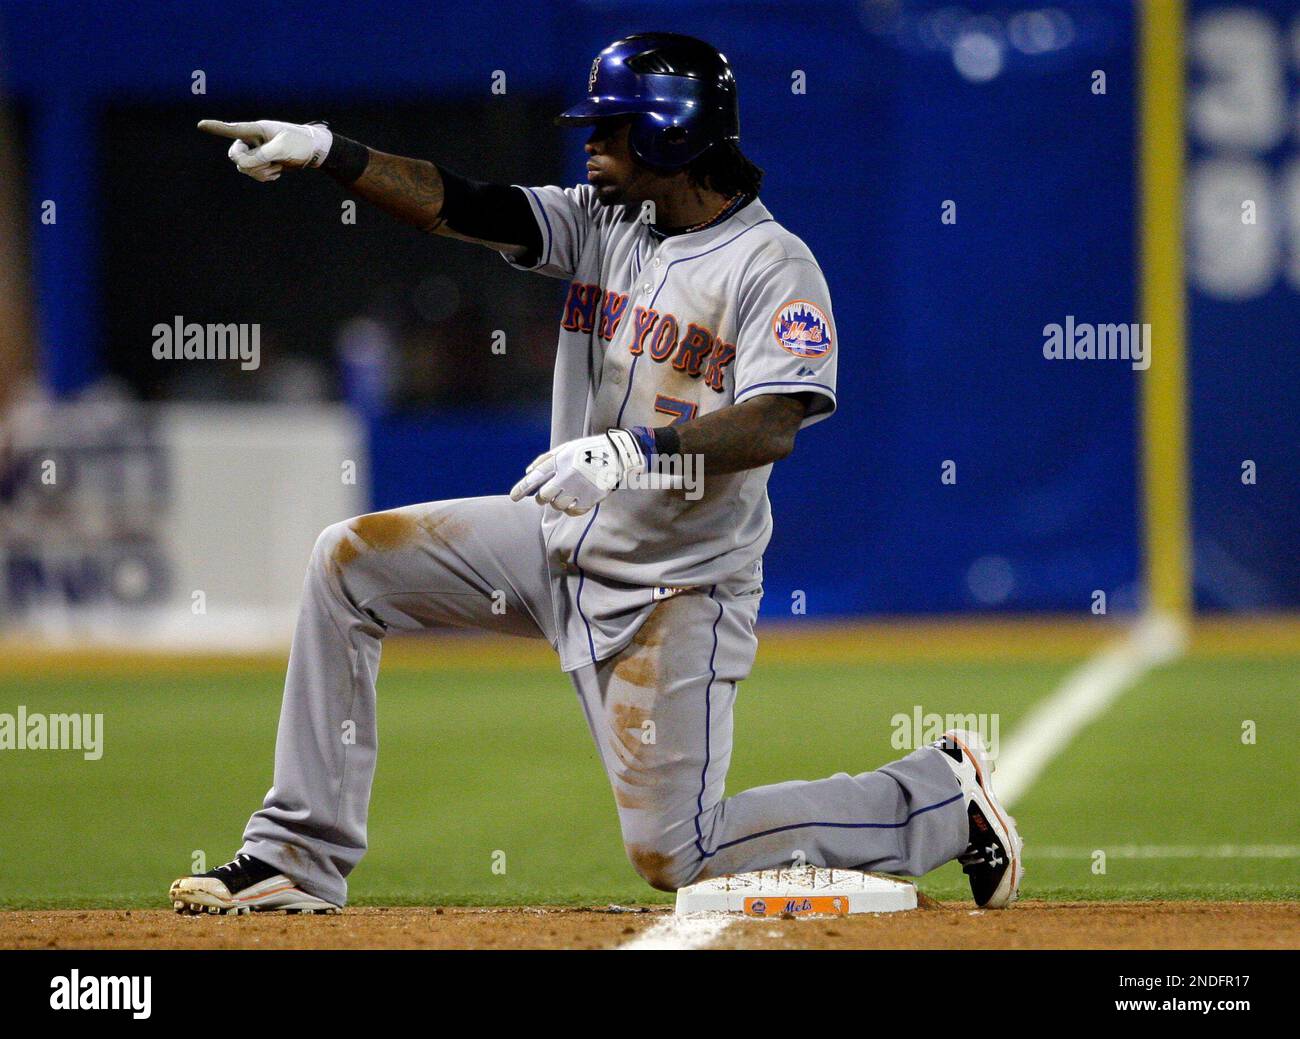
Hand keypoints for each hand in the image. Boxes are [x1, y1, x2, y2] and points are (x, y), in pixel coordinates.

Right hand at [197, 119, 332, 181]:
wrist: (314, 151)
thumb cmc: (300, 143)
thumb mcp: (282, 149)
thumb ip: (261, 156)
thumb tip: (244, 165)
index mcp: (256, 129)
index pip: (233, 129)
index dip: (216, 128)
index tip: (201, 125)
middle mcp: (253, 140)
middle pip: (235, 156)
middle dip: (251, 163)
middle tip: (270, 162)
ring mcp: (257, 152)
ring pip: (245, 169)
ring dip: (261, 172)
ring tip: (278, 166)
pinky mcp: (262, 163)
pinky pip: (254, 174)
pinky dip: (265, 176)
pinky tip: (278, 172)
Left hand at [509, 429, 646, 515]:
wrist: (617, 456)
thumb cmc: (588, 451)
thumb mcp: (566, 448)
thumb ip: (545, 459)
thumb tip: (528, 471)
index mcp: (559, 461)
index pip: (536, 477)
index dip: (522, 488)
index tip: (513, 497)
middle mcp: (567, 475)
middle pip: (544, 496)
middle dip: (543, 497)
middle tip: (547, 495)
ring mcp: (579, 488)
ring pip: (557, 506)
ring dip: (558, 503)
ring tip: (566, 494)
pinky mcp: (590, 498)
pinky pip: (573, 512)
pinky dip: (570, 510)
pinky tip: (574, 502)